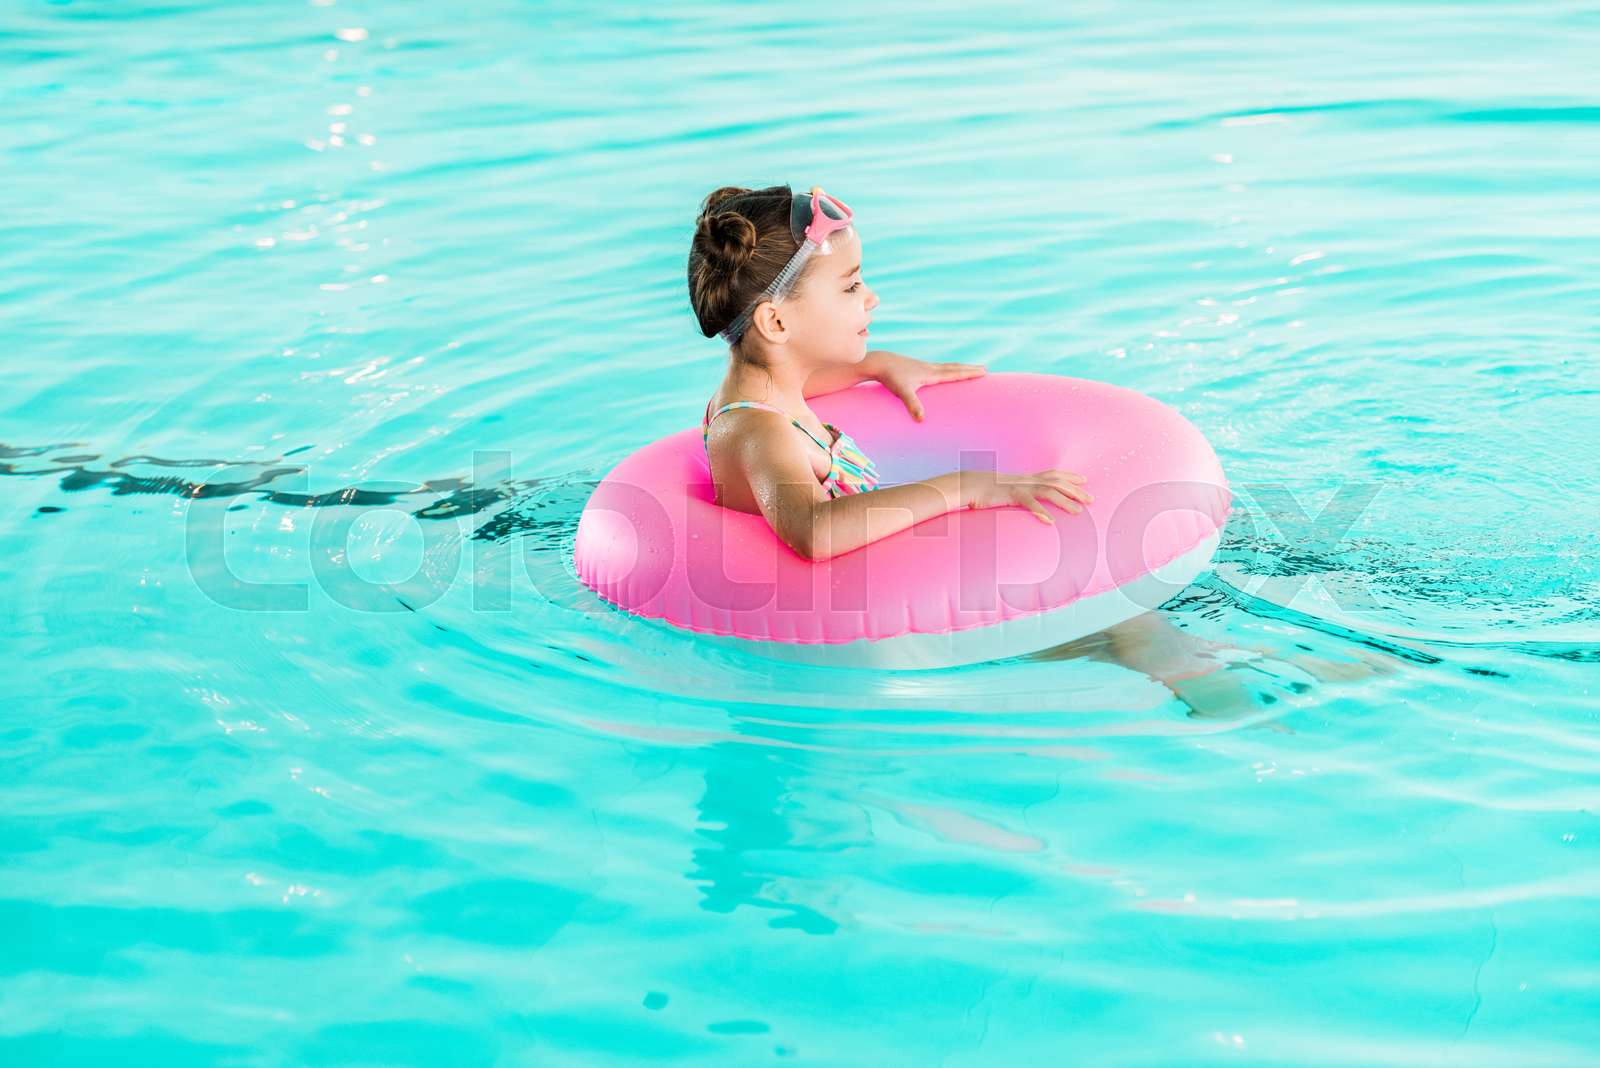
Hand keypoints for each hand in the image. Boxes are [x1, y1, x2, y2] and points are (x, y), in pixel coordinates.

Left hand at [869, 351, 985, 420]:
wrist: (878, 362)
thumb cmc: (891, 377)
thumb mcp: (903, 392)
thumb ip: (913, 404)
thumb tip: (921, 419)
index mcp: (931, 373)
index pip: (955, 373)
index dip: (969, 373)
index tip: (984, 371)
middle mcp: (929, 368)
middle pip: (954, 368)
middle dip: (969, 369)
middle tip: (984, 369)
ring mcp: (922, 366)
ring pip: (946, 366)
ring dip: (958, 368)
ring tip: (967, 369)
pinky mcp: (915, 368)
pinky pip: (936, 368)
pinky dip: (945, 369)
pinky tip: (942, 372)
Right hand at [959, 469, 1091, 523]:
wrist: (968, 484)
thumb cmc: (985, 489)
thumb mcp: (1005, 490)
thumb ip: (1018, 494)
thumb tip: (1025, 501)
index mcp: (1025, 478)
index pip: (1052, 474)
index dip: (1069, 476)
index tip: (1084, 480)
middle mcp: (1026, 480)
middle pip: (1057, 482)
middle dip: (1075, 490)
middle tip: (1091, 499)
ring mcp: (1020, 486)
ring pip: (1048, 491)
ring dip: (1065, 501)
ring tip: (1078, 512)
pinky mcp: (1011, 495)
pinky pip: (1029, 503)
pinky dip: (1040, 511)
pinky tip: (1050, 521)